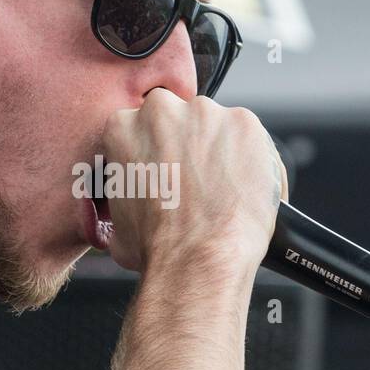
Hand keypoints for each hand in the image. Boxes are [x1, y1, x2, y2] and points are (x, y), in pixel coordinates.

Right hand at [100, 89, 287, 273]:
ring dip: (220, 149)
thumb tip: (128, 213)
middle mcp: (162, 111)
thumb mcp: (117, 223)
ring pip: (216, 125)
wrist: (198, 258)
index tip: (169, 168)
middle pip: (180, 117)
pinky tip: (245, 186)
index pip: (144, 125)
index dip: (159, 149)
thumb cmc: (157, 247)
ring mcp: (206, 114)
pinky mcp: (244, 123)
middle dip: (189, 142)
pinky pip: (250, 137)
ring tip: (224, 188)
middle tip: (196, 179)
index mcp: (124, 126)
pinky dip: (252, 157)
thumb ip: (123, 198)